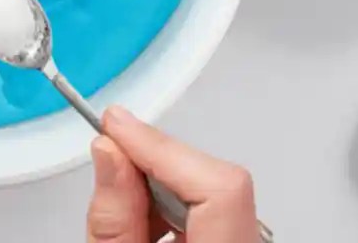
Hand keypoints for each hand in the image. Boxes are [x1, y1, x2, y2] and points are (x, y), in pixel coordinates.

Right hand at [87, 107, 256, 242]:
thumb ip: (115, 220)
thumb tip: (109, 151)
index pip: (219, 185)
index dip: (163, 149)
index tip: (116, 127)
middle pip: (214, 179)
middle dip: (156, 166)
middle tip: (110, 165)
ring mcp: (248, 241)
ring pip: (212, 188)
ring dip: (161, 187)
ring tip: (125, 213)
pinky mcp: (237, 236)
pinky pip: (213, 207)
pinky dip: (172, 205)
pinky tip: (145, 227)